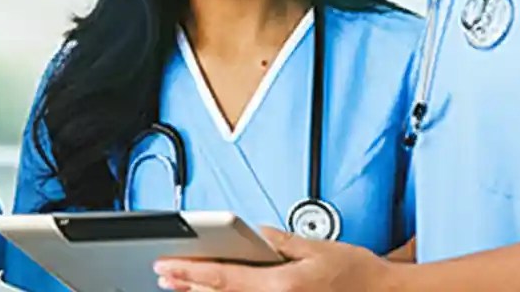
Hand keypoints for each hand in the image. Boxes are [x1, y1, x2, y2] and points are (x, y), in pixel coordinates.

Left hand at [153, 226, 395, 291]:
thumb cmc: (356, 273)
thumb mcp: (315, 246)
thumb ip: (278, 240)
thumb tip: (254, 233)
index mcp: (282, 286)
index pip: (224, 278)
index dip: (191, 272)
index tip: (168, 265)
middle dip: (189, 285)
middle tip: (163, 274)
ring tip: (180, 285)